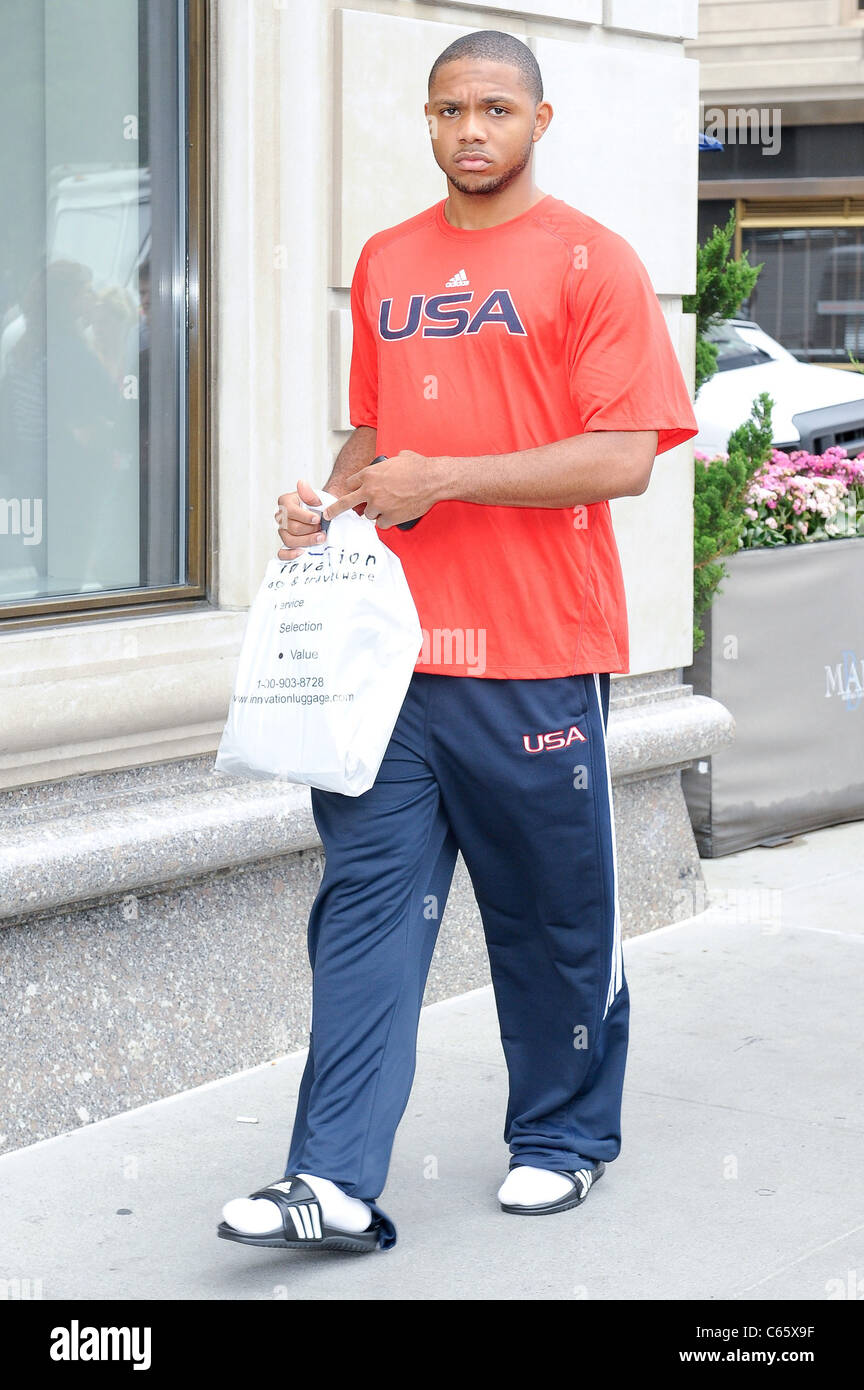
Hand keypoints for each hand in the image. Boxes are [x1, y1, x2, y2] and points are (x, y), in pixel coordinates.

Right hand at [274, 478, 326, 558]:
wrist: (321, 515)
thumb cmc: (317, 506)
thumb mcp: (316, 496)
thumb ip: (309, 493)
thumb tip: (302, 484)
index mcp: (285, 502)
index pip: (290, 511)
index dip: (304, 517)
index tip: (317, 519)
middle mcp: (280, 517)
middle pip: (292, 528)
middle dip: (310, 530)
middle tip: (323, 529)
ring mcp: (282, 532)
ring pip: (290, 540)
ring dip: (307, 541)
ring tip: (321, 538)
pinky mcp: (285, 544)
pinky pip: (282, 553)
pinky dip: (290, 555)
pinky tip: (302, 553)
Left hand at [322, 450, 445, 527]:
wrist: (432, 480)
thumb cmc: (418, 467)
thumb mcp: (398, 458)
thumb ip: (387, 464)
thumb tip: (391, 463)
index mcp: (369, 474)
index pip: (351, 483)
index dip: (354, 488)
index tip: (354, 491)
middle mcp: (370, 490)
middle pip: (346, 502)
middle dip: (335, 509)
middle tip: (328, 515)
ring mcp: (379, 506)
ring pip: (368, 515)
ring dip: (376, 512)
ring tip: (390, 505)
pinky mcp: (389, 518)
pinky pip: (382, 523)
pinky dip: (387, 521)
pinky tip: (396, 514)